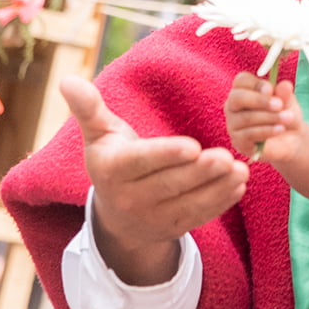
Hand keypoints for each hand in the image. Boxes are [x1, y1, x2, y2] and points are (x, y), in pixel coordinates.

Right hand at [61, 75, 248, 285]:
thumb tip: (67, 79)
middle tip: (226, 157)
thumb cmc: (113, 160)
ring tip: (241, 170)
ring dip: (217, 188)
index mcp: (112, 171)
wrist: (115, 215)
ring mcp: (153, 218)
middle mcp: (129, 199)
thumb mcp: (99, 135)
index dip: (166, 155)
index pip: (141, 163)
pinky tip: (239, 186)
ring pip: (188, 204)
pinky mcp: (173, 229)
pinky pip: (199, 216)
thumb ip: (89, 109)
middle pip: (170, 184)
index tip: (193, 146)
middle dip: (200, 172)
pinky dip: (221, 202)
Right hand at [223, 72, 304, 161]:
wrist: (291, 138)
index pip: (241, 81)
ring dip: (269, 117)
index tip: (271, 89)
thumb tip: (286, 85)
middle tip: (279, 104)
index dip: (255, 84)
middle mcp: (233, 105)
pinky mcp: (238, 141)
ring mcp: (233, 123)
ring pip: (246, 118)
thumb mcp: (288, 102)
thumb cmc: (284, 113)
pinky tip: (280, 129)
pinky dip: (267, 131)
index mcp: (244, 89)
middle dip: (259, 101)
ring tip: (288, 117)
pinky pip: (249, 134)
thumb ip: (285, 94)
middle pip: (238, 98)